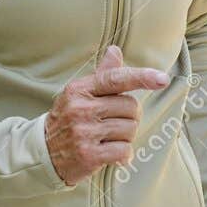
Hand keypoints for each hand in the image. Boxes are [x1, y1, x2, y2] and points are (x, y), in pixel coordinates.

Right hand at [45, 45, 167, 185]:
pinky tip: (110, 154)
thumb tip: (115, 51)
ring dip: (125, 137)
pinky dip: (123, 154)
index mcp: (80, 89)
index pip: (115, 79)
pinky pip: (124, 150)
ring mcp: (84, 132)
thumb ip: (102, 75)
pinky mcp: (88, 155)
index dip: (141, 77)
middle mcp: (80, 109)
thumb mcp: (80, 94)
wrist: (44, 152)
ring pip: (130, 129)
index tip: (162, 79)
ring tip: (107, 139)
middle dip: (129, 117)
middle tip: (112, 123)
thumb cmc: (69, 119)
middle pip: (131, 107)